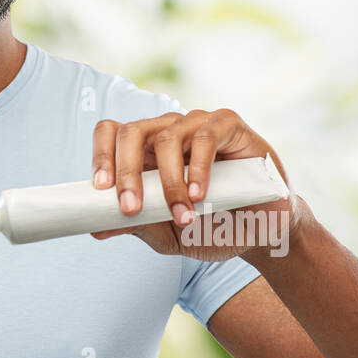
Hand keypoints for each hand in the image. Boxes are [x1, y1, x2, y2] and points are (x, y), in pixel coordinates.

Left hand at [89, 110, 307, 260]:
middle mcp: (167, 131)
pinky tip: (199, 195)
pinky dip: (197, 168)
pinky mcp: (228, 124)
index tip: (99, 190)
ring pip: (166, 137)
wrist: (263, 232)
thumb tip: (95, 227)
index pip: (111, 134)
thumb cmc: (213, 227)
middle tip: (130, 208)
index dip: (100, 156)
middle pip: (131, 132)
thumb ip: (136, 224)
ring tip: (182, 216)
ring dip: (169, 182)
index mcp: (146, 152)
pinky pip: (205, 137)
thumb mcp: (167, 233)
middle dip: (126, 172)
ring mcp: (197, 124)